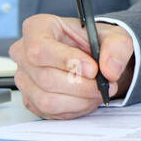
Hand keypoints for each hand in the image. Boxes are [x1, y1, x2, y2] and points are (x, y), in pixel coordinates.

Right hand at [9, 13, 134, 118]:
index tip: (92, 69)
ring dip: (79, 100)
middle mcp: (24, 53)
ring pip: (47, 99)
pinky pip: (50, 112)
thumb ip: (116, 47)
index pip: (40, 48)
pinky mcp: (31, 100)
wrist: (92, 60)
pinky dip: (75, 108)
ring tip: (97, 91)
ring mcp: (24, 79)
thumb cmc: (94, 42)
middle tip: (103, 84)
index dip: (66, 61)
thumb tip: (109, 69)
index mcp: (38, 28)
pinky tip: (86, 98)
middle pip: (46, 77)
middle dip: (81, 85)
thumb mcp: (113, 36)